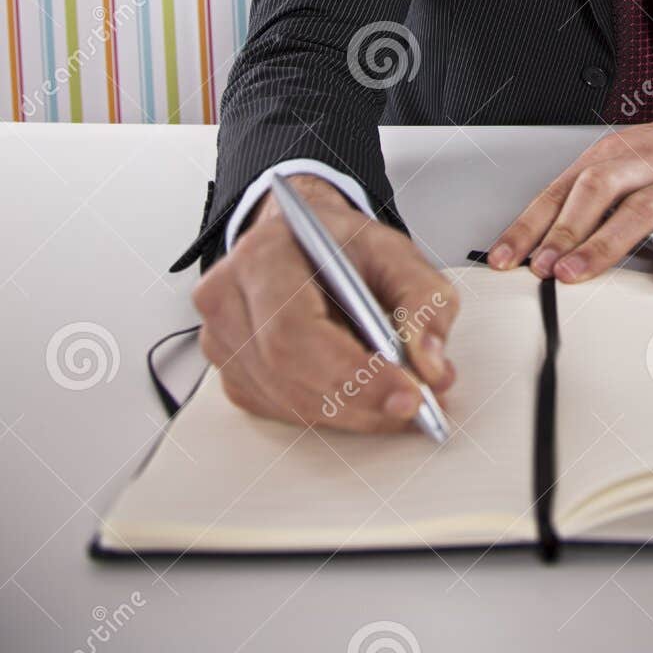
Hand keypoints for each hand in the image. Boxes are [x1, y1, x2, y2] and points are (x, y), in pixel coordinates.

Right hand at [191, 175, 459, 432]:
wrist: (304, 240)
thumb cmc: (343, 246)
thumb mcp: (398, 253)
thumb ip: (425, 301)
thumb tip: (431, 366)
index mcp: (263, 254)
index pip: (295, 329)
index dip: (352, 373)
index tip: (409, 395)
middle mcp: (227, 296)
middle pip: (287, 372)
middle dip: (359, 399)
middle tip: (415, 406)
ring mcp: (220, 338)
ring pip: (286, 400)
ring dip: (350, 411)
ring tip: (398, 399)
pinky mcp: (231, 371)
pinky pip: (280, 410)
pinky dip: (329, 412)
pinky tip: (360, 395)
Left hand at [486, 115, 652, 291]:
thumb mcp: (612, 166)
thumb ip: (577, 203)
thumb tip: (531, 251)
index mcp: (605, 158)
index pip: (558, 192)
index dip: (529, 226)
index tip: (505, 259)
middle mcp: (638, 166)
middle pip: (596, 192)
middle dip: (564, 232)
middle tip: (542, 267)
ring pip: (639, 212)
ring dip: (603, 245)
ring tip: (577, 273)